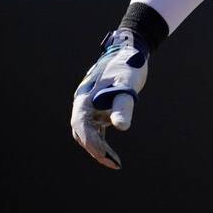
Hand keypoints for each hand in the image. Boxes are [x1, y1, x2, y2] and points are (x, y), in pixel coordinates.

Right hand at [69, 28, 149, 169]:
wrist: (129, 48)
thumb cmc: (127, 65)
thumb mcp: (127, 85)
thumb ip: (123, 105)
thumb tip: (121, 127)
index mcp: (84, 98)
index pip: (82, 127)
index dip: (93, 144)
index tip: (107, 157)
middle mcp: (83, 102)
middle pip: (82, 132)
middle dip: (96, 149)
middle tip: (115, 163)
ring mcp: (90, 105)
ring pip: (87, 131)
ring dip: (98, 147)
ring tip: (115, 161)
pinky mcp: (99, 106)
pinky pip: (95, 127)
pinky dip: (101, 139)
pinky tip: (111, 151)